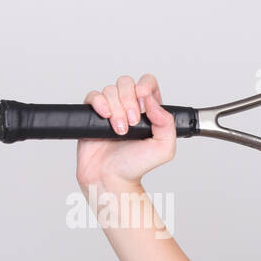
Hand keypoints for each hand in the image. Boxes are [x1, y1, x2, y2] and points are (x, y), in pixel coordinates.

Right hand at [75, 73, 176, 194]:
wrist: (111, 177)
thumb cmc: (136, 165)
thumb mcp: (164, 148)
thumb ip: (167, 123)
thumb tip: (152, 100)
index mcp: (149, 111)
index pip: (148, 83)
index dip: (145, 87)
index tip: (144, 104)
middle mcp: (129, 107)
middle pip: (127, 83)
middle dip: (129, 101)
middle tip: (132, 123)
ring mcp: (111, 109)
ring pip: (110, 89)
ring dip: (115, 108)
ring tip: (119, 130)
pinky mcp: (93, 114)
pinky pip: (93, 96)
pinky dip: (99, 103)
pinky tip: (105, 117)